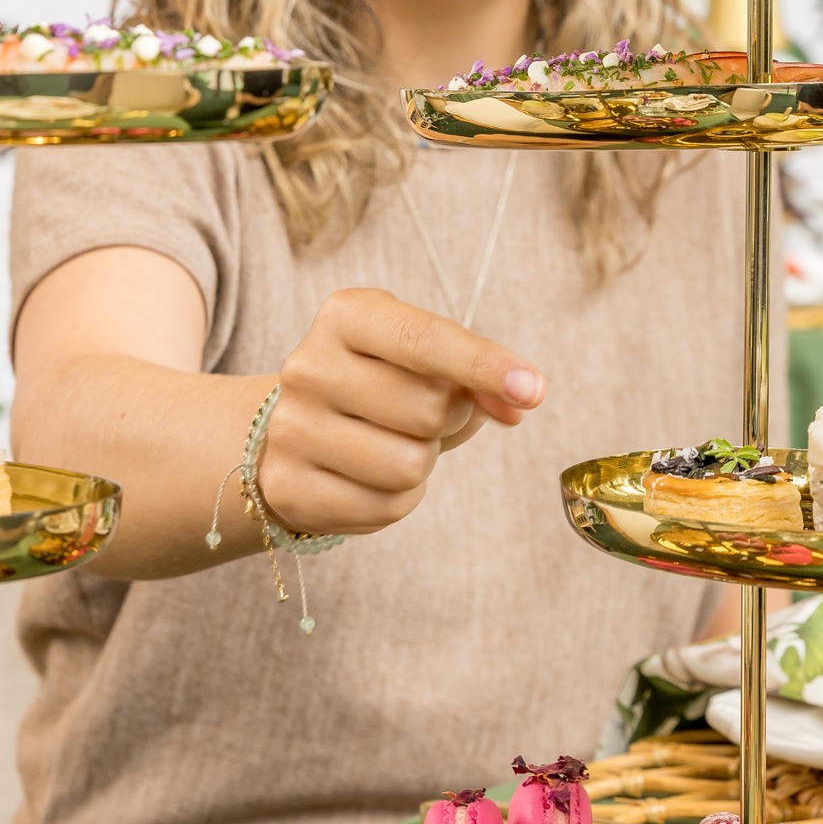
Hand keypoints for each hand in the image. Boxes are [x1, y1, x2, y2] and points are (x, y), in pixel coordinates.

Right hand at [256, 288, 544, 535]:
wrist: (289, 432)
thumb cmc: (379, 388)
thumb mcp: (426, 363)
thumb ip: (478, 376)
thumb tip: (520, 400)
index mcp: (347, 316)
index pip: (424, 339)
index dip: (483, 365)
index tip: (534, 389)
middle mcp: (309, 366)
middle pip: (427, 408)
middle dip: (447, 421)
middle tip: (423, 418)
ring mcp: (291, 429)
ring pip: (408, 465)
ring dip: (422, 463)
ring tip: (393, 445)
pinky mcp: (288, 486)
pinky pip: (386, 507)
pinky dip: (398, 498)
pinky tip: (368, 477)